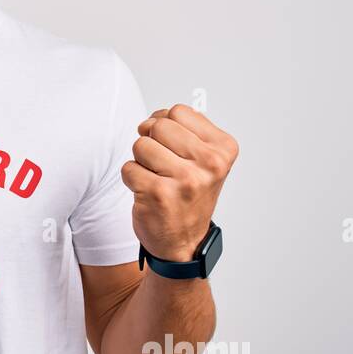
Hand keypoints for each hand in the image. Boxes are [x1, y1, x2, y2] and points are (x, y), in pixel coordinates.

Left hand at [120, 104, 237, 262]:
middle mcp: (209, 164)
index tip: (171, 145)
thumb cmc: (189, 196)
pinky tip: (148, 192)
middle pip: (157, 125)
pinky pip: (128, 168)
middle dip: (151, 141)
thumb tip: (161, 114)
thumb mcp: (205, 160)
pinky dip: (132, 179)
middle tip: (160, 163)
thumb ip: (187, 130)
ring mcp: (185, 180)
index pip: (178, 111)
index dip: (165, 125)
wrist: (183, 242)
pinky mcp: (159, 194)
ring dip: (141, 161)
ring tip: (157, 179)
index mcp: (223, 150)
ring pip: (141, 145)